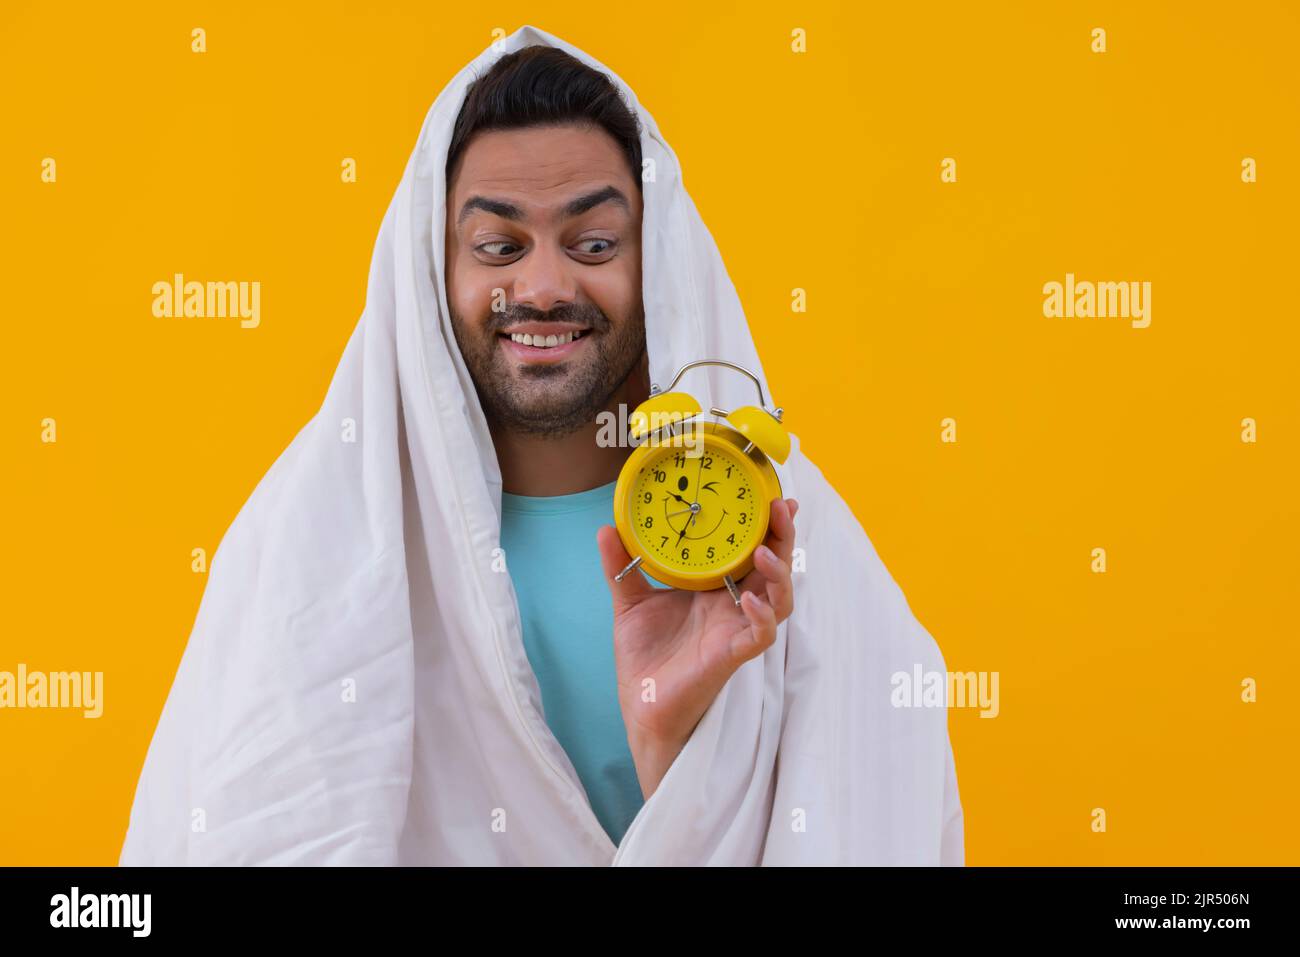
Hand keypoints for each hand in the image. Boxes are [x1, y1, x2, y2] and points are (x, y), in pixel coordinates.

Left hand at [596, 496, 799, 798]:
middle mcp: (733, 606)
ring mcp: (737, 630)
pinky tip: (748, 597)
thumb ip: (622, 565)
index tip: (771, 496)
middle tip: (780, 510)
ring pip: (779, 598)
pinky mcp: (733, 655)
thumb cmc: (644, 655)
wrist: (640, 703)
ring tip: (764, 550)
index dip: (766, 525)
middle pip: (774, 567)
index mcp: (716, 588)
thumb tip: (606, 527)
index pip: (751, 550)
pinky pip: (760, 634)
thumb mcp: (630, 600)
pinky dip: (761, 615)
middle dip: (783, 537)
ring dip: (778, 572)